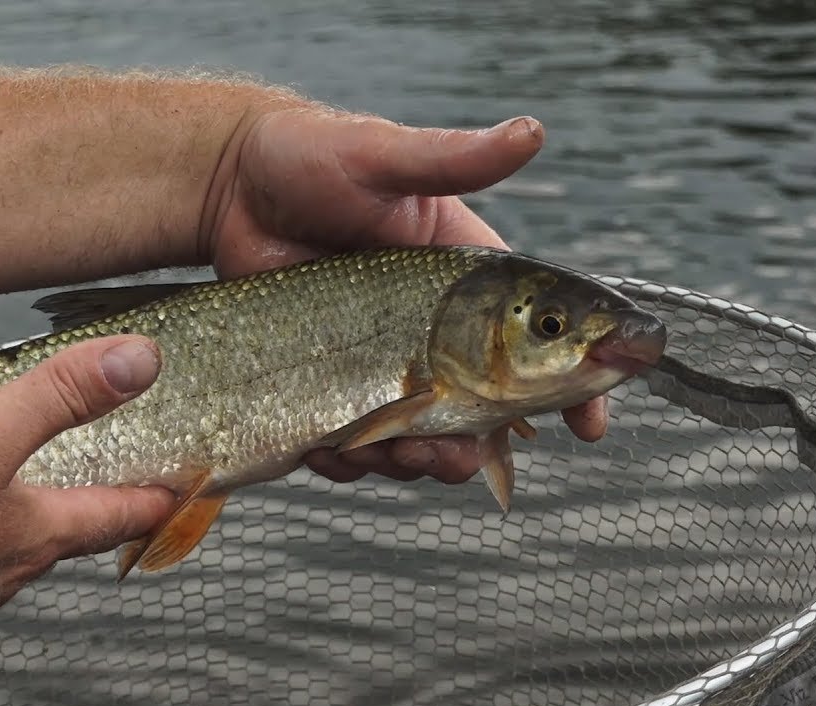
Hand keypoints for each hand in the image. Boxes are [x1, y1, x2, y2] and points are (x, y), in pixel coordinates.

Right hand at [0, 336, 174, 644]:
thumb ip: (61, 396)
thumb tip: (137, 363)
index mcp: (40, 532)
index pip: (121, 515)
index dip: (157, 497)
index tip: (184, 488)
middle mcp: (8, 567)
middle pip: (70, 535)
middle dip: (96, 507)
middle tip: (115, 486)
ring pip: (13, 546)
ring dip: (31, 518)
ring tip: (30, 488)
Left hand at [202, 109, 607, 484]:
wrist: (227, 187)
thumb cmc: (309, 156)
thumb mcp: (382, 157)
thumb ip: (452, 159)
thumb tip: (531, 133)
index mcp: (466, 279)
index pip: (544, 334)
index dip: (576, 381)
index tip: (588, 423)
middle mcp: (436, 331)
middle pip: (487, 409)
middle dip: (479, 444)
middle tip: (453, 450)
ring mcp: (382, 363)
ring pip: (423, 436)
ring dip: (414, 462)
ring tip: (387, 450)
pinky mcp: (330, 384)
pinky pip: (354, 444)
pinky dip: (347, 461)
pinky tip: (325, 449)